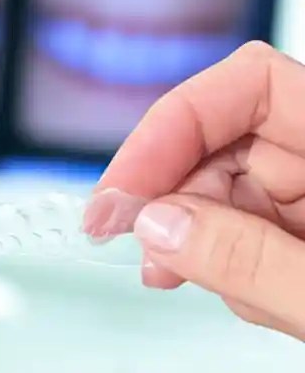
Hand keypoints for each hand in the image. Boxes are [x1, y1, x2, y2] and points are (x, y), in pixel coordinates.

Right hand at [85, 41, 304, 338]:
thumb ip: (246, 260)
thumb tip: (155, 225)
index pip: (251, 82)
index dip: (173, 125)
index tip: (120, 193)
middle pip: (227, 133)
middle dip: (170, 190)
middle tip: (131, 245)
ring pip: (228, 181)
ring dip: (190, 230)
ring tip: (178, 277)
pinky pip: (247, 222)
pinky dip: (219, 255)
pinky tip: (233, 289)